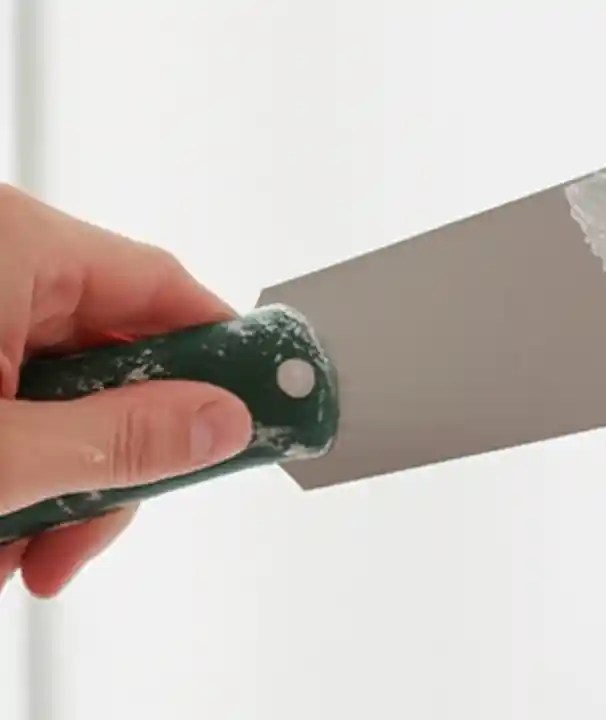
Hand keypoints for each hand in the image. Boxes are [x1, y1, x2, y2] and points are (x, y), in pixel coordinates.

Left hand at [0, 185, 251, 596]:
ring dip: (54, 486)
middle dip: (109, 464)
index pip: (164, 289)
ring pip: (59, 394)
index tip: (265, 411)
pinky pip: (10, 398)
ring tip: (15, 552)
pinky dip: (11, 468)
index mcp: (11, 244)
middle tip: (90, 536)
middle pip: (114, 359)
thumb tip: (222, 424)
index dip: (222, 358)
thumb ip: (122, 438)